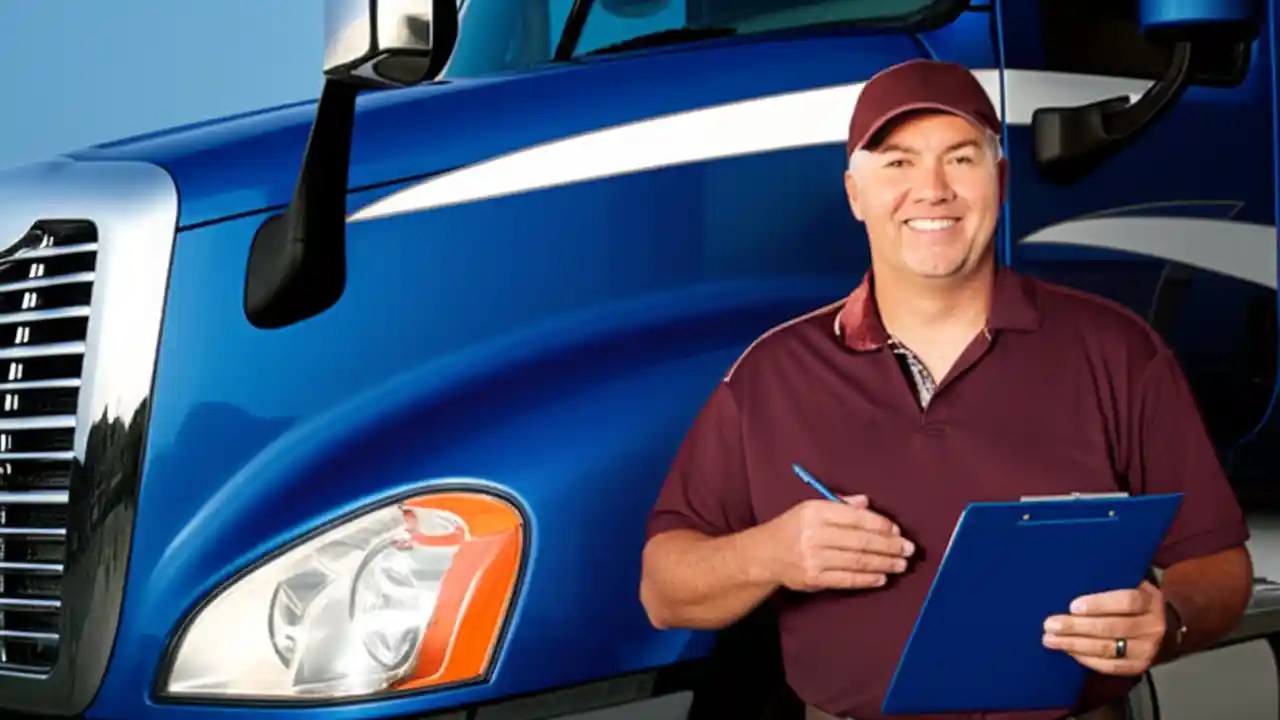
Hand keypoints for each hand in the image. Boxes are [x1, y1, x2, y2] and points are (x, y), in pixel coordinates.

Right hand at [763, 494, 914, 591]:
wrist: (765, 555)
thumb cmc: (792, 528)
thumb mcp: (810, 508)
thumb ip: (840, 504)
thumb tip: (867, 503)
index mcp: (815, 512)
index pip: (855, 517)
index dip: (880, 524)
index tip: (897, 530)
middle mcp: (814, 534)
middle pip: (860, 540)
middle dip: (889, 545)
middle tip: (908, 549)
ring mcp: (813, 558)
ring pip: (857, 561)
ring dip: (884, 563)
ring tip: (901, 564)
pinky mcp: (814, 579)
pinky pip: (847, 579)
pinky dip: (867, 579)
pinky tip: (882, 577)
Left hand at [1042, 581, 1166, 675]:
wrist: (1165, 631)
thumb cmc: (1136, 603)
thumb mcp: (1131, 585)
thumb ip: (1110, 582)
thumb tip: (1071, 577)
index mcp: (1150, 601)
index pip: (1127, 601)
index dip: (1099, 604)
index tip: (1073, 606)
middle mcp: (1152, 627)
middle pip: (1112, 627)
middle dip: (1077, 627)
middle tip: (1050, 624)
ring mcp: (1147, 650)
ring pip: (1107, 649)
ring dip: (1075, 644)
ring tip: (1051, 640)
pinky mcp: (1138, 667)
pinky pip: (1109, 666)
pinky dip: (1086, 659)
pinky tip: (1069, 651)